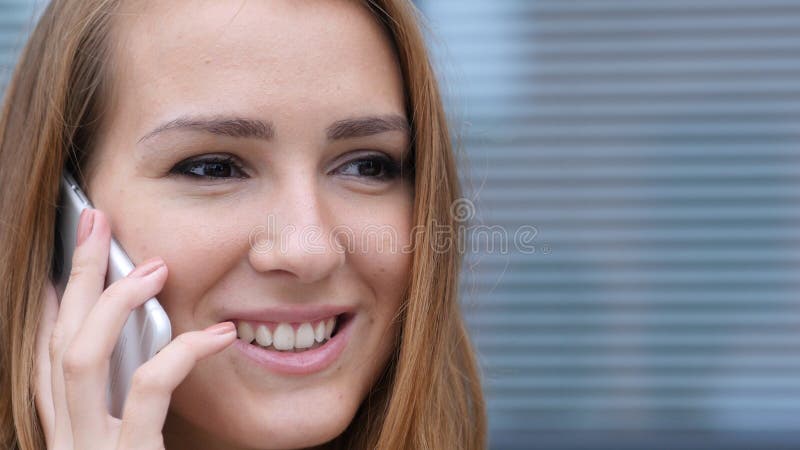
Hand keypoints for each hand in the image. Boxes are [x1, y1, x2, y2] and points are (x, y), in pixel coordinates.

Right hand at [34, 209, 236, 448]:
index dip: (49, 310)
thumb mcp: (134, 448)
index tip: (55, 268)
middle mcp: (70, 441)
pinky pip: (149, 388)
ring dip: (115, 302)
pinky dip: (182, 353)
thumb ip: (135, 413)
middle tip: (96, 223)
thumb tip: (151, 363)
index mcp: (72, 434)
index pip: (47, 363)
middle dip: (76, 276)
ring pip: (82, 357)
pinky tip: (217, 334)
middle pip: (59, 343)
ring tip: (156, 268)